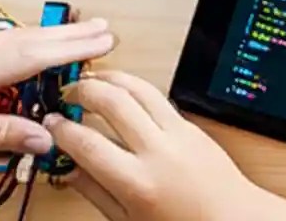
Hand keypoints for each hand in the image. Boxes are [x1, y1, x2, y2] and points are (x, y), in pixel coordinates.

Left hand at [0, 19, 114, 160]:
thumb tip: (42, 137)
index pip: (33, 57)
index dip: (72, 50)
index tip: (106, 43)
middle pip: (29, 40)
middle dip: (70, 37)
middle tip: (108, 32)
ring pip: (14, 39)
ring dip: (50, 38)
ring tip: (81, 37)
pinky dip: (25, 44)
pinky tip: (34, 48)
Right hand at [47, 72, 285, 220]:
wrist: (235, 220)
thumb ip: (96, 193)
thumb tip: (68, 170)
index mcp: (138, 183)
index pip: (86, 144)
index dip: (61, 129)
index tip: (49, 123)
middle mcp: (158, 152)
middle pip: (112, 101)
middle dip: (83, 90)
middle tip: (67, 93)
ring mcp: (178, 134)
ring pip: (138, 88)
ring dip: (110, 77)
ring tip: (91, 79)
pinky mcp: (192, 126)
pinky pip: (159, 98)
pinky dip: (135, 89)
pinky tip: (122, 92)